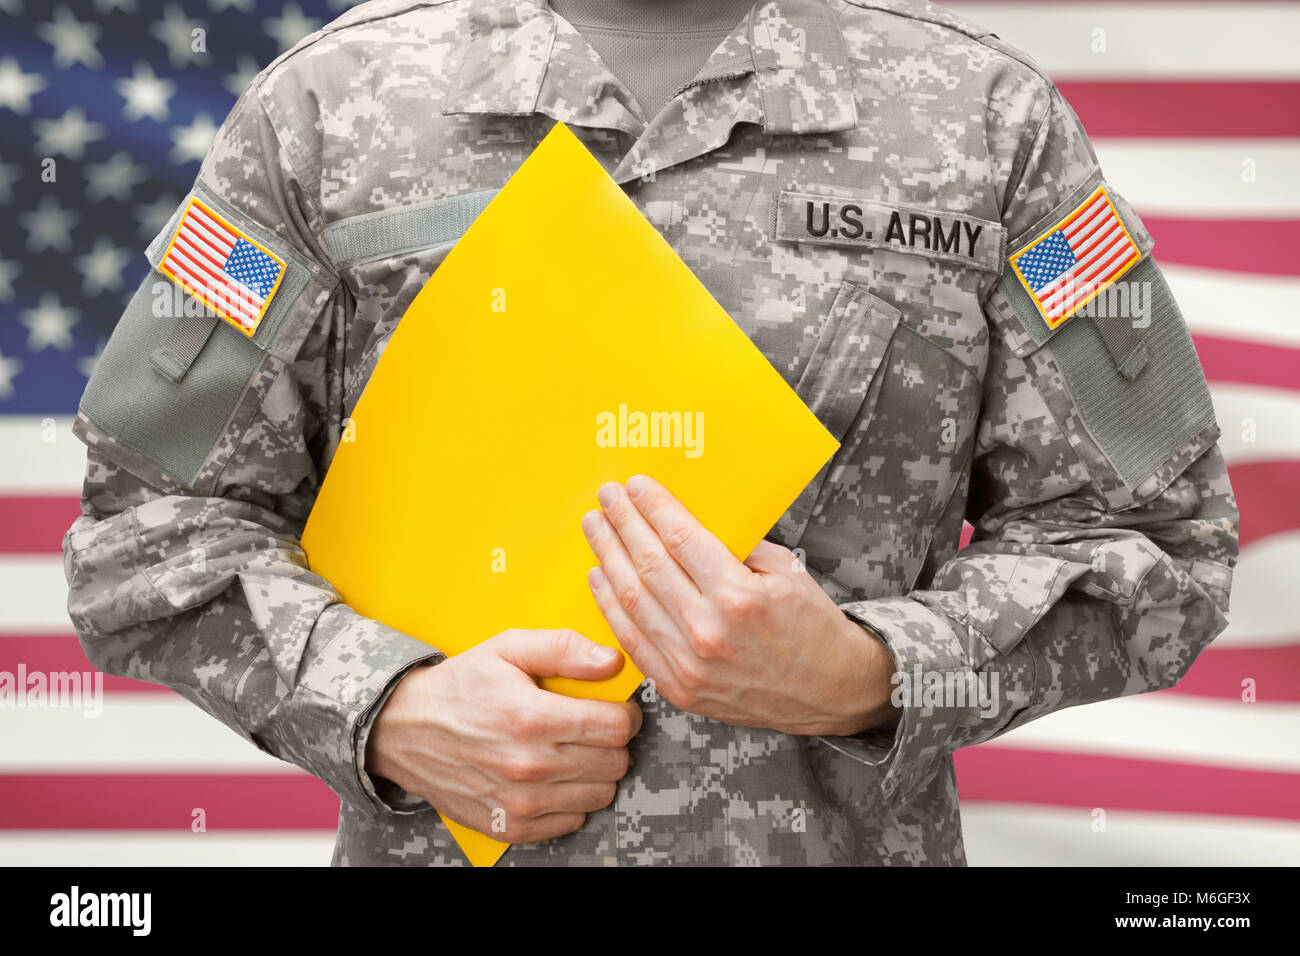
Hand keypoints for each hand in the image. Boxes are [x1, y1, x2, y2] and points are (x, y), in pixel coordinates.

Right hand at [365, 628, 642, 842]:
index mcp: (531, 717)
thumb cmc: (460, 687)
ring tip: (572, 750)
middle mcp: (528, 766)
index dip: (625, 714)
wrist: (404, 731)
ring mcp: (520, 802)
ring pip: (600, 794)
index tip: (616, 709)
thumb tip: (611, 661)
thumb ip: (563, 648)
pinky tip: (554, 776)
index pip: (616, 727)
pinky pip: (573, 821)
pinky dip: (572, 800)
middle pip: (615, 763)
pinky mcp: (511, 827)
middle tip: (593, 728)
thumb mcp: (507, 648)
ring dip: (596, 772)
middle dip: (613, 742)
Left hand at [582, 475, 897, 736]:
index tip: (635, 485)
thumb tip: (681, 519)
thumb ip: (733, 546)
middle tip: (607, 496)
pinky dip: (611, 606)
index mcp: (739, 596)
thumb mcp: (783, 571)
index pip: (680, 538)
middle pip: (648, 565)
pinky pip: (632, 641)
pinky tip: (600, 577)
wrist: (833, 692)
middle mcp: (709, 632)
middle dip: (623, 524)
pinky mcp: (679, 689)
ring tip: (595, 528)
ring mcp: (690, 666)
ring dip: (607, 558)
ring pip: (632, 601)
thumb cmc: (811, 625)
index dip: (652, 507)